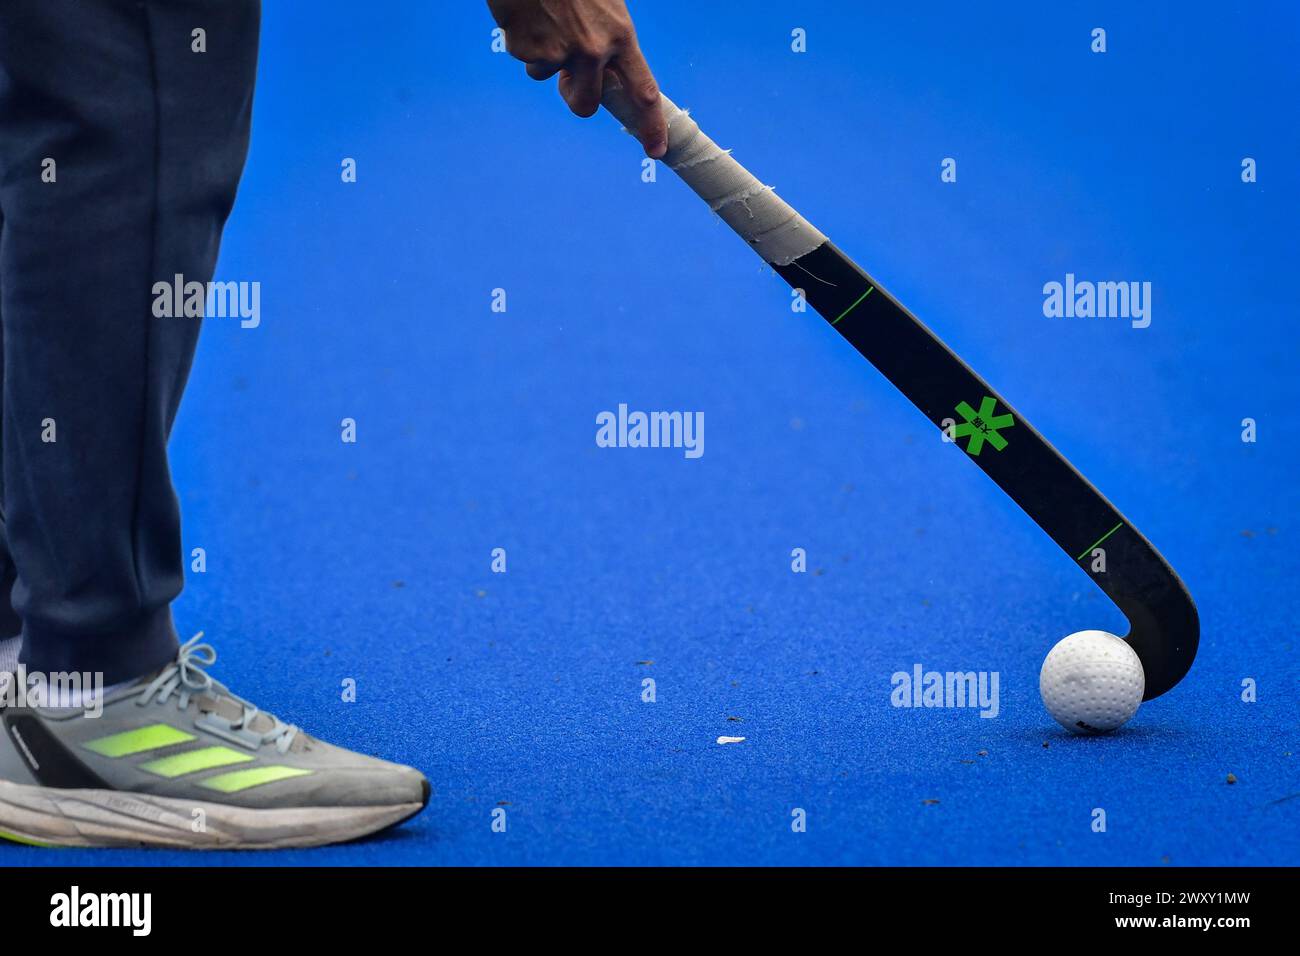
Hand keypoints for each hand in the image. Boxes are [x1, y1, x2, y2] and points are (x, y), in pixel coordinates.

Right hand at [487, 0, 666, 156]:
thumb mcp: (603, 4)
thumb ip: (607, 41)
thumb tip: (600, 76)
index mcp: (620, 36)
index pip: (644, 92)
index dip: (651, 125)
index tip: (656, 150)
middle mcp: (593, 50)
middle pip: (585, 105)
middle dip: (574, 97)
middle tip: (567, 78)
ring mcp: (559, 52)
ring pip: (547, 76)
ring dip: (543, 55)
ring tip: (544, 18)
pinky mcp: (527, 50)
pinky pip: (525, 58)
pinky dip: (523, 39)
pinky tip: (527, 14)